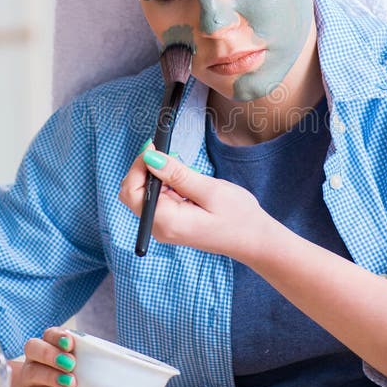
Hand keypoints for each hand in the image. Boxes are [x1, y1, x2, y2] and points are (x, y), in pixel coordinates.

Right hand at [2, 328, 94, 386]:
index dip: (58, 336)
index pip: (49, 334)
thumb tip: (119, 370)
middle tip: (71, 363)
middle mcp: (35, 361)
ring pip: (33, 372)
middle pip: (33, 347)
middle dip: (51, 353)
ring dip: (53, 377)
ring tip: (72, 384)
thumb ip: (96, 369)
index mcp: (50, 348)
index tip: (70, 342)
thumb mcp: (84, 376)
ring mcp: (29, 382)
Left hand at [118, 146, 270, 260]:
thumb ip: (177, 174)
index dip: (138, 166)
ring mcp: (165, 228)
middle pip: (134, 194)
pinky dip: (165, 186)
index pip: (132, 191)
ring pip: (145, 195)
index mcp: (166, 221)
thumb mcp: (209, 190)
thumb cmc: (238, 217)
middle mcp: (160, 228)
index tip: (154, 146)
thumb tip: (151, 158)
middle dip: (145, 170)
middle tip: (168, 154)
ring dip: (157, 177)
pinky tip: (184, 181)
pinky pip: (158, 201)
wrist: (254, 240)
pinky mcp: (172, 224)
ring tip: (182, 169)